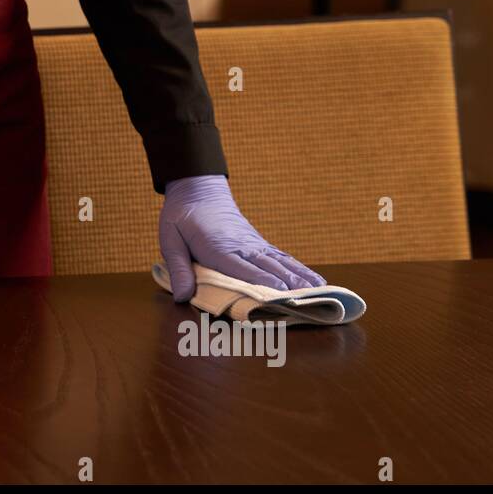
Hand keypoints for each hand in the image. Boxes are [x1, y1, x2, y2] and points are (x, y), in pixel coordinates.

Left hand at [159, 175, 325, 302]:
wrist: (197, 190)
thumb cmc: (181, 217)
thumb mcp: (169, 239)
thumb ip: (177, 268)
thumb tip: (182, 296)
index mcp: (218, 247)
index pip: (243, 267)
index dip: (261, 282)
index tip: (280, 295)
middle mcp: (242, 246)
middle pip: (269, 268)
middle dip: (289, 286)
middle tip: (309, 303)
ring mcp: (254, 245)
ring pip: (282, 264)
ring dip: (302, 279)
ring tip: (323, 295)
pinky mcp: (260, 244)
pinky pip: (283, 258)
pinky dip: (301, 270)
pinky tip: (317, 281)